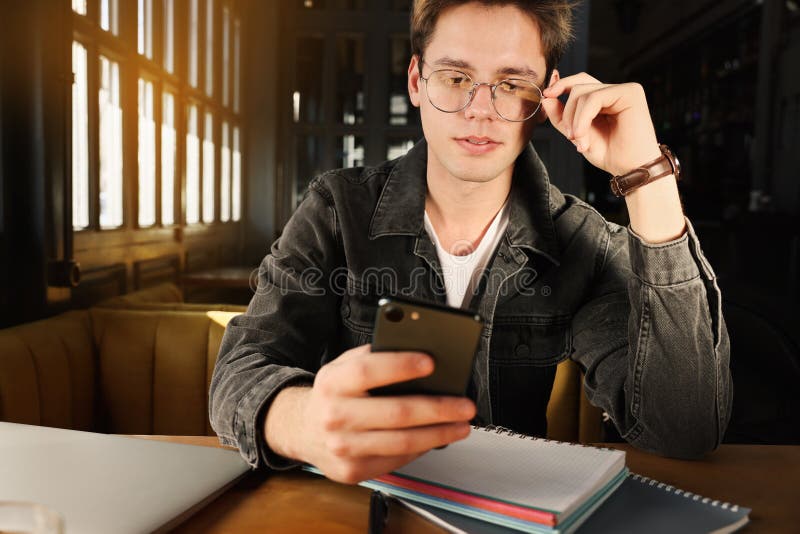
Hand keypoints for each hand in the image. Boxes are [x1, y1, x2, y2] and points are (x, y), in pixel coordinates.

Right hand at [268, 345, 475, 483]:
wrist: (301, 430)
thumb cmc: (333, 394)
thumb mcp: (343, 367)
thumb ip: (374, 358)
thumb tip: (418, 352)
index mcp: (332, 383)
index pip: (368, 371)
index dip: (401, 366)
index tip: (431, 362)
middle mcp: (334, 416)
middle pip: (396, 413)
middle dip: (438, 408)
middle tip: (464, 405)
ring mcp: (342, 448)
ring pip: (402, 442)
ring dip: (439, 434)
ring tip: (461, 425)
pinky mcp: (352, 471)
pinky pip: (396, 459)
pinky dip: (422, 448)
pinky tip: (436, 438)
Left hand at [540, 72, 661, 176]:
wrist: (631, 169)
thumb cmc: (609, 154)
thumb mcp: (577, 134)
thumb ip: (561, 117)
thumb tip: (546, 97)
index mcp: (605, 99)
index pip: (580, 82)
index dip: (561, 86)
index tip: (546, 96)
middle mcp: (616, 91)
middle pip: (579, 86)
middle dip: (567, 112)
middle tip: (570, 136)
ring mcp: (625, 90)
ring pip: (583, 93)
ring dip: (575, 120)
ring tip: (580, 141)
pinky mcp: (630, 93)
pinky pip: (594, 98)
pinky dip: (582, 118)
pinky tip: (583, 136)